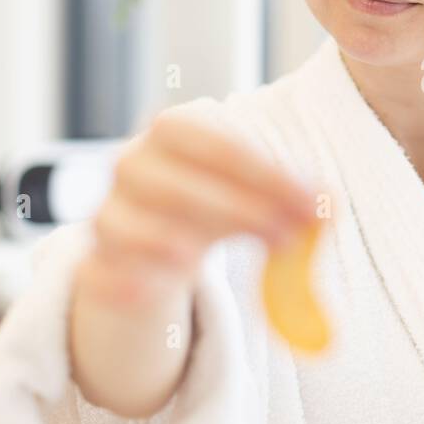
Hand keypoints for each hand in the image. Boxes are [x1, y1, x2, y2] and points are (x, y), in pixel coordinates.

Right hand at [76, 110, 320, 307]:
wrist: (158, 237)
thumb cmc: (217, 199)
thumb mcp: (255, 191)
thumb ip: (288, 197)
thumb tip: (327, 208)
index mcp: (173, 131)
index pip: (216, 142)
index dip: (266, 173)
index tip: (313, 202)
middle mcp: (133, 166)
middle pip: (174, 184)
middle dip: (235, 210)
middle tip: (289, 238)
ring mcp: (108, 216)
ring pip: (124, 225)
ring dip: (170, 242)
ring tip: (204, 263)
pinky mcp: (95, 266)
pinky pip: (98, 273)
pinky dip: (121, 281)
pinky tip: (150, 291)